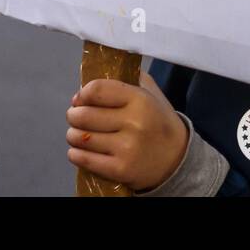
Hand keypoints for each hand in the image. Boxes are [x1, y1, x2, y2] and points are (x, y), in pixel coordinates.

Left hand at [66, 72, 188, 190]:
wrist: (177, 158)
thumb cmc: (157, 120)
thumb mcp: (150, 92)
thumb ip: (125, 78)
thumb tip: (89, 80)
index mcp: (140, 99)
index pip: (96, 90)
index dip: (82, 94)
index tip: (80, 99)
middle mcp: (134, 123)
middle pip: (83, 115)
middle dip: (73, 115)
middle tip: (75, 116)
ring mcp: (127, 148)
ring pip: (80, 138)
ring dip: (72, 134)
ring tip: (77, 134)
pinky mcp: (120, 170)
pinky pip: (83, 159)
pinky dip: (75, 153)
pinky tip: (77, 150)